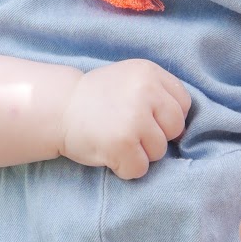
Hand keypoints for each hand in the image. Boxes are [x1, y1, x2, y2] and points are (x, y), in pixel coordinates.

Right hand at [57, 60, 189, 179]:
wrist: (57, 109)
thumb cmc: (96, 100)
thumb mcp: (130, 80)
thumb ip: (157, 93)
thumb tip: (182, 129)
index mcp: (149, 73)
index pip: (183, 104)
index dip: (166, 118)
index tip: (145, 119)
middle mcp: (145, 92)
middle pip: (175, 129)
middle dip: (155, 136)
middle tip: (128, 131)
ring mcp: (134, 119)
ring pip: (159, 151)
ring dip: (139, 153)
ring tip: (115, 139)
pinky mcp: (123, 144)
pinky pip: (140, 168)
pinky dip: (125, 168)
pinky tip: (109, 153)